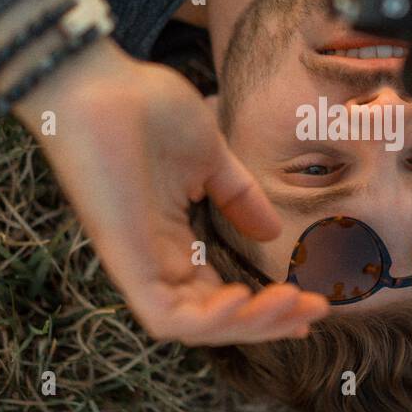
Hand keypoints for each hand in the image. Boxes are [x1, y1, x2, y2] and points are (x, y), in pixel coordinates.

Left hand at [0, 21, 329, 344]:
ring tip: (293, 303)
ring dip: (250, 324)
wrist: (95, 83)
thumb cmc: (142, 109)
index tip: (311, 300)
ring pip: (195, 327)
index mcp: (169, 241)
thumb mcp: (209, 158)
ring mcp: (137, 265)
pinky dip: (208, 321)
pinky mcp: (123, 261)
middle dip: (269, 323)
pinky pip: (164, 319)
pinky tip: (243, 297)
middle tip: (316, 311)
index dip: (264, 308)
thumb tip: (273, 231)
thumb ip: (238, 197)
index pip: (218, 295)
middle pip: (215, 320)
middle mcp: (154, 262)